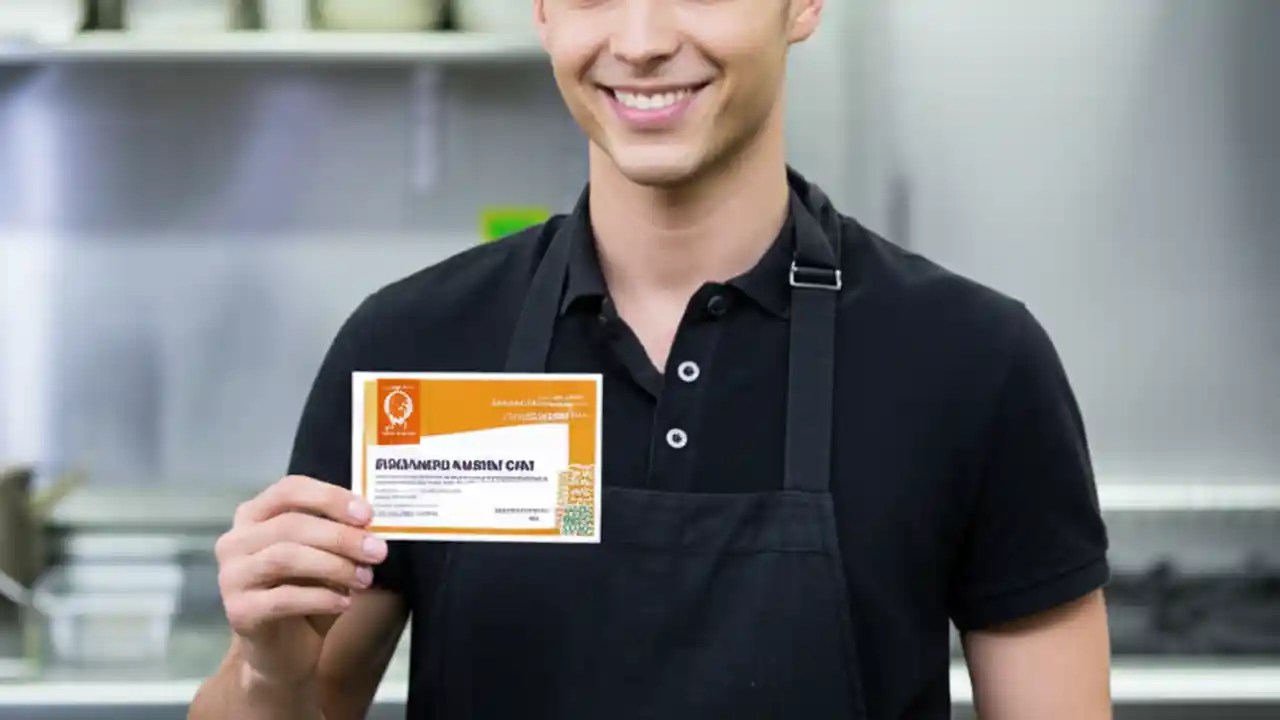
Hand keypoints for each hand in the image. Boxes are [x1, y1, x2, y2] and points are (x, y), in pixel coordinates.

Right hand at [214, 475, 388, 686]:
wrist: (286, 651)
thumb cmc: (307, 593)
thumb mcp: (326, 556)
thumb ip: (339, 535)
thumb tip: (370, 525)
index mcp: (254, 515)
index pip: (289, 489)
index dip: (330, 498)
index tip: (367, 515)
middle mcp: (235, 541)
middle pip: (290, 525)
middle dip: (341, 536)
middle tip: (377, 551)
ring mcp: (231, 576)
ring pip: (285, 557)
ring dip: (334, 566)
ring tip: (365, 579)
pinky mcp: (238, 611)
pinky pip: (283, 598)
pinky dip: (322, 598)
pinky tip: (345, 603)